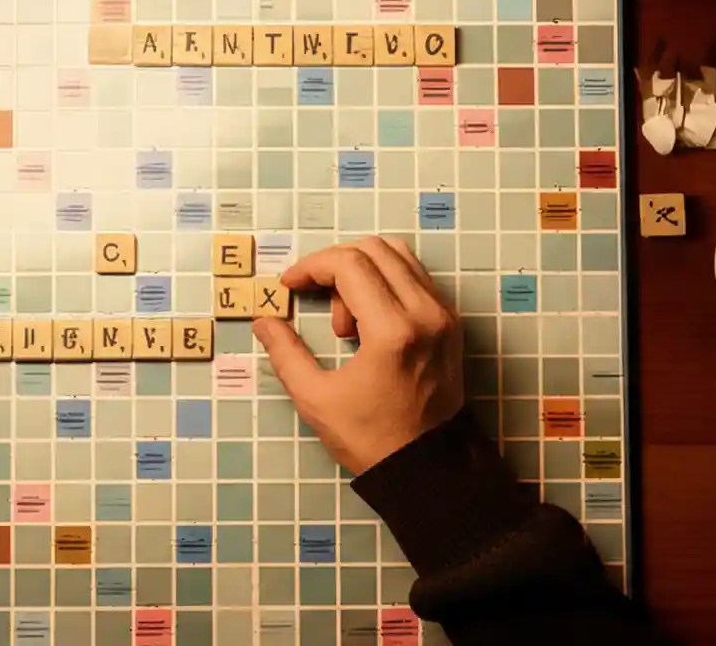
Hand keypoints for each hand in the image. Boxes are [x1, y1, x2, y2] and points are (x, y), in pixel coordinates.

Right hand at [252, 236, 464, 474]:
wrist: (427, 466)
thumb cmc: (370, 437)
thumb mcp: (316, 399)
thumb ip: (285, 353)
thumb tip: (264, 321)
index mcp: (393, 331)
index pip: (349, 265)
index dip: (311, 267)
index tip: (290, 285)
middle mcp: (426, 312)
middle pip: (374, 249)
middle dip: (335, 265)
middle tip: (318, 301)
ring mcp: (444, 315)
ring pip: (398, 256)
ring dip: (362, 272)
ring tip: (348, 319)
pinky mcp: (451, 322)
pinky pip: (415, 278)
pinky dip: (385, 283)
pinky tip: (370, 321)